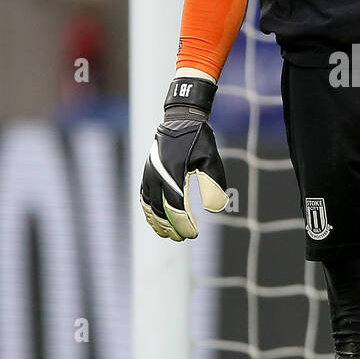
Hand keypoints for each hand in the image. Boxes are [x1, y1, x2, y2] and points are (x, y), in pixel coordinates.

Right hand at [139, 75, 228, 239]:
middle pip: (160, 211)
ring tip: (166, 235)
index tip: (192, 235)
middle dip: (170, 227)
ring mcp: (149, 174)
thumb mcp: (211, 158)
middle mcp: (157, 175)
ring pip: (148, 206)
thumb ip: (213, 182)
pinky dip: (148, 211)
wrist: (180, 120)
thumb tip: (215, 207)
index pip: (175, 207)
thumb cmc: (199, 140)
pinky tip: (154, 220)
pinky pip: (144, 196)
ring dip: (156, 223)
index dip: (183, 224)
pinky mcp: (147, 172)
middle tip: (181, 238)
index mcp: (172, 173)